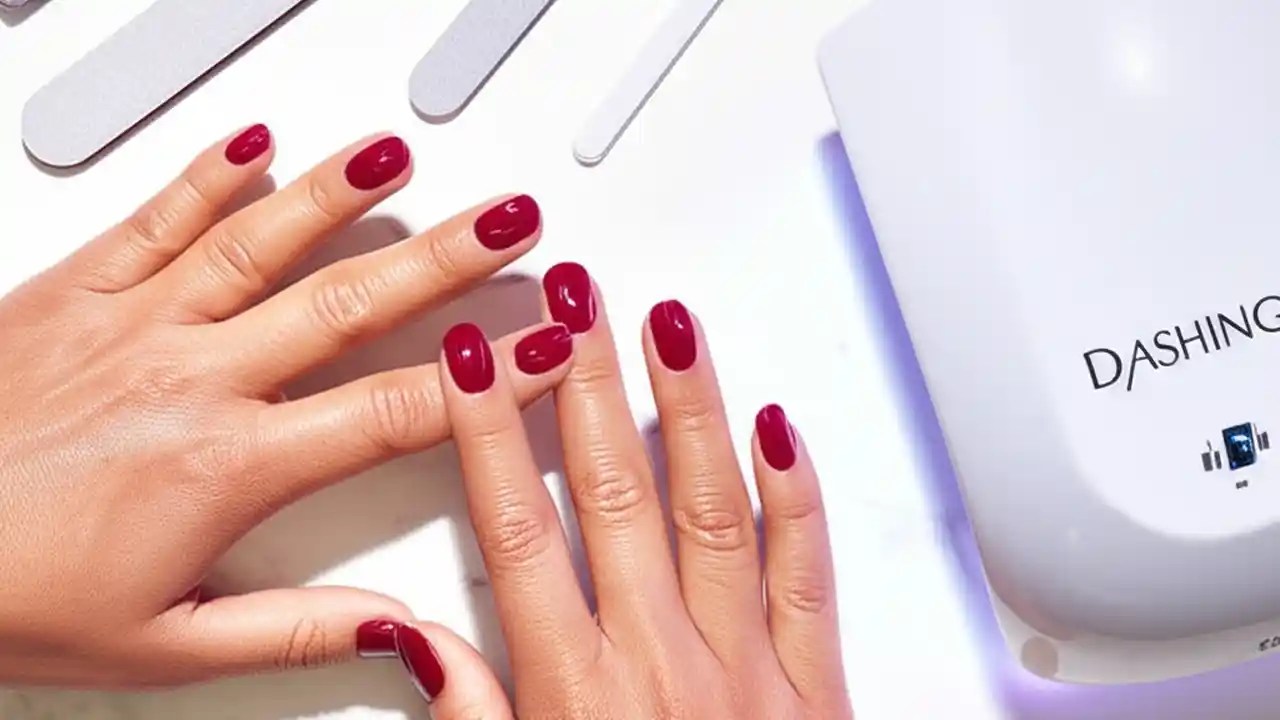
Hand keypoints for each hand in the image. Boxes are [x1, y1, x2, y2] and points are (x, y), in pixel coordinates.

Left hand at [0, 126, 569, 686]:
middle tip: (512, 220)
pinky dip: (207, 175)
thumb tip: (401, 631)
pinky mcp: (72, 292)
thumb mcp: (171, 647)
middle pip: (349, 304)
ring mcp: (131, 324)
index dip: (489, 380)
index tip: (544, 349)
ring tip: (398, 159)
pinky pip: (154, 217)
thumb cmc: (12, 597)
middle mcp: (190, 378)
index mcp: (227, 467)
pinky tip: (254, 145)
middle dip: (449, 257)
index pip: (394, 414)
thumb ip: (302, 631)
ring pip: (260, 241)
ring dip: (339, 195)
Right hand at [387, 263, 852, 718]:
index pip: (517, 532)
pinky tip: (777, 426)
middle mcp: (661, 660)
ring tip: (668, 326)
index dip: (488, 437)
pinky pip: (806, 565)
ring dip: (685, 405)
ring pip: (710, 503)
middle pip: (612, 491)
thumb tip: (417, 643)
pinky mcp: (815, 674)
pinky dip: (796, 490)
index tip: (473, 365)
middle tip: (571, 300)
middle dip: (584, 383)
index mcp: (579, 691)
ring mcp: (745, 659)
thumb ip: (474, 715)